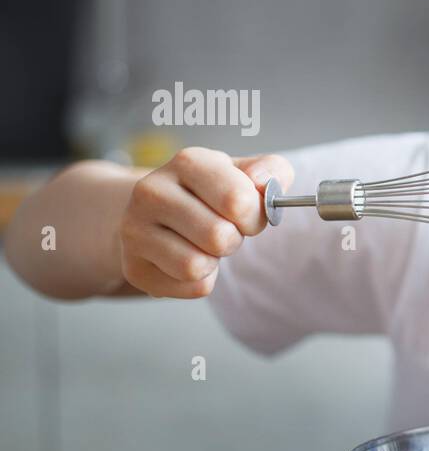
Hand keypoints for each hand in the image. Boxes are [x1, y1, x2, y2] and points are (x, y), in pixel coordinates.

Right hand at [118, 147, 292, 298]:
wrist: (159, 214)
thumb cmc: (212, 194)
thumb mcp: (246, 174)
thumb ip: (272, 170)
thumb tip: (263, 182)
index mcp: (188, 162)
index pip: (238, 201)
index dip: (254, 215)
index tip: (244, 213)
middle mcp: (152, 191)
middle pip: (219, 237)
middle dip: (233, 240)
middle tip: (222, 230)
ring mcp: (134, 229)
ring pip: (196, 267)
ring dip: (213, 262)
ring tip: (202, 244)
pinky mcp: (134, 266)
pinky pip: (189, 288)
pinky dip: (200, 281)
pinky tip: (186, 259)